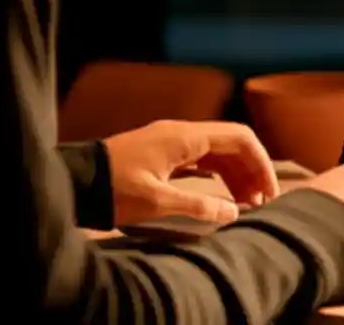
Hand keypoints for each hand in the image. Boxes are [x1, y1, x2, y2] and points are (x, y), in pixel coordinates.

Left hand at [103, 120, 278, 226]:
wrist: (74, 182)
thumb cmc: (113, 189)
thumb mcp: (157, 201)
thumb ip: (199, 205)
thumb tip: (234, 212)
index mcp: (185, 137)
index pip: (240, 139)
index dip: (260, 163)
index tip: (269, 191)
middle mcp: (182, 132)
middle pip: (232, 143)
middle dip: (251, 170)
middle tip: (261, 202)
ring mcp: (171, 141)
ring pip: (217, 151)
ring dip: (235, 174)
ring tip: (245, 203)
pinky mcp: (162, 153)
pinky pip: (200, 158)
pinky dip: (217, 174)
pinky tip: (221, 195)